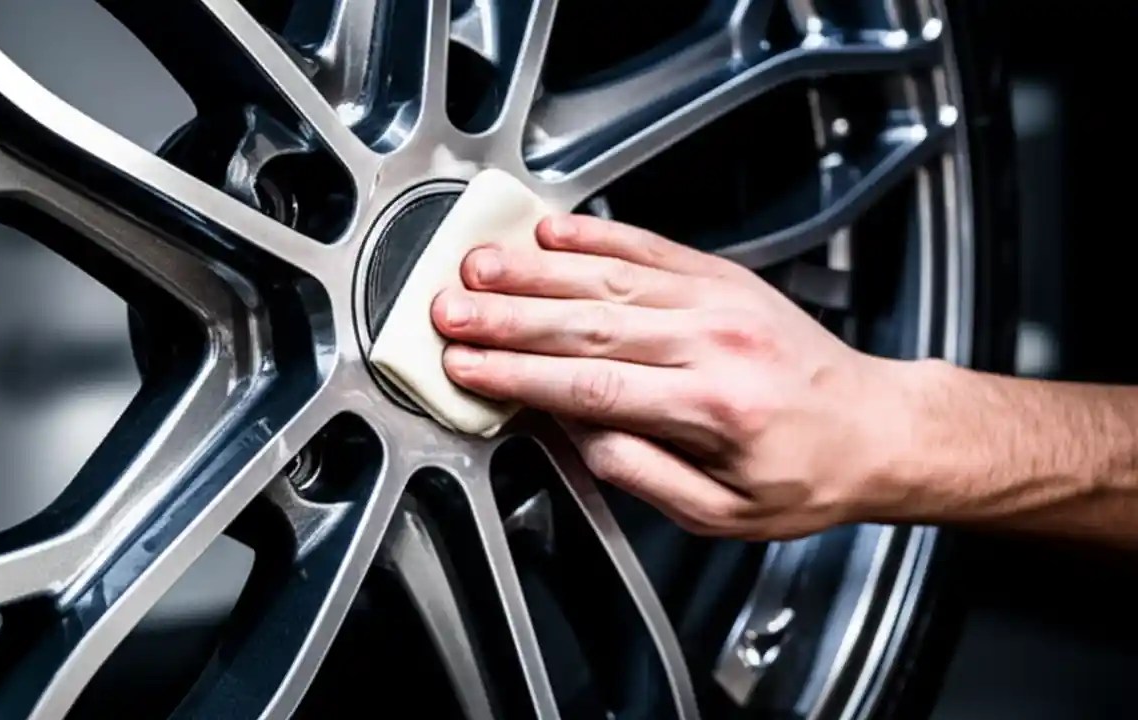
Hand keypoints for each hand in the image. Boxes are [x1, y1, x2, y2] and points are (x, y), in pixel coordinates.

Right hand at [431, 214, 913, 539]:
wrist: (877, 426)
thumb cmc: (805, 475)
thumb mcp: (720, 512)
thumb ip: (639, 471)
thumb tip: (573, 431)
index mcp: (710, 409)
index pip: (590, 387)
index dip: (518, 376)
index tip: (467, 366)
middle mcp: (712, 344)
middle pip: (587, 325)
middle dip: (508, 317)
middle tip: (450, 310)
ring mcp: (718, 300)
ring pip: (609, 279)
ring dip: (536, 271)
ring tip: (479, 264)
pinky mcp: (722, 277)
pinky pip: (649, 248)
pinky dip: (596, 236)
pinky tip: (552, 230)